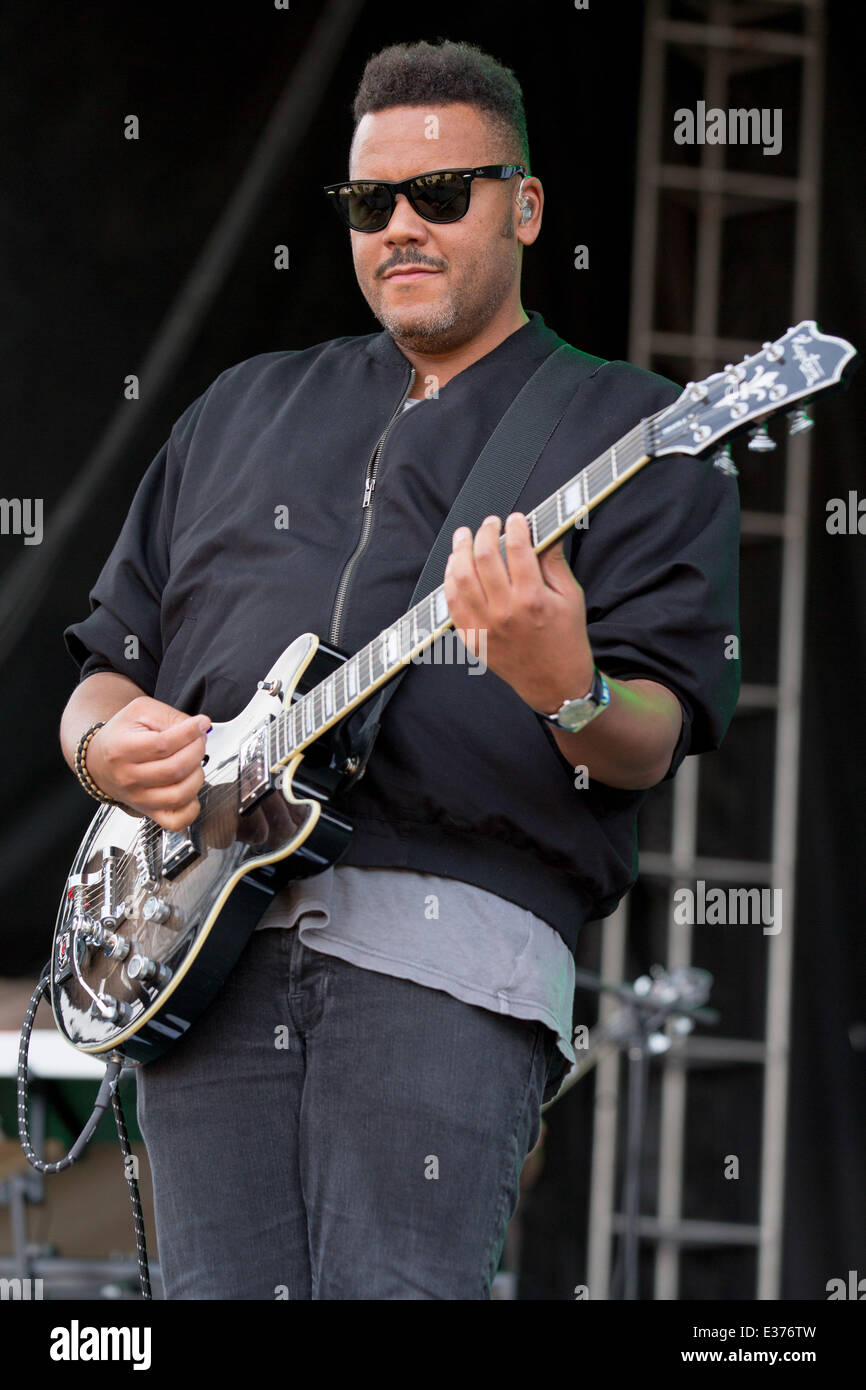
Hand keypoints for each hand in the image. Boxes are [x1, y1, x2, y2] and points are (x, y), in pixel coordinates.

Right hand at [85, 696, 211, 829]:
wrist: (99, 761)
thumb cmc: (121, 736)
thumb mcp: (140, 712)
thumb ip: (170, 716)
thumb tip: (199, 727)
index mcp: (123, 749)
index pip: (164, 744)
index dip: (190, 732)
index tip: (200, 724)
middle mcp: (129, 778)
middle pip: (175, 769)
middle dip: (196, 750)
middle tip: (197, 741)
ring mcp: (139, 799)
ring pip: (180, 795)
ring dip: (197, 775)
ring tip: (193, 762)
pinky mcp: (149, 813)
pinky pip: (177, 820)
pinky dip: (192, 806)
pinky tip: (189, 786)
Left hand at [443, 513, 593, 710]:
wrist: (554, 682)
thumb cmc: (566, 638)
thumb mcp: (571, 597)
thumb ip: (555, 563)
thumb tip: (547, 532)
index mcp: (533, 599)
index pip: (517, 548)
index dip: (514, 527)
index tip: (515, 519)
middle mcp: (505, 611)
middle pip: (483, 557)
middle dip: (484, 532)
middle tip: (489, 524)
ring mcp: (485, 626)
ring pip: (460, 577)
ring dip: (459, 551)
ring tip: (463, 537)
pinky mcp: (472, 638)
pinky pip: (452, 603)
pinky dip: (450, 580)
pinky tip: (455, 567)